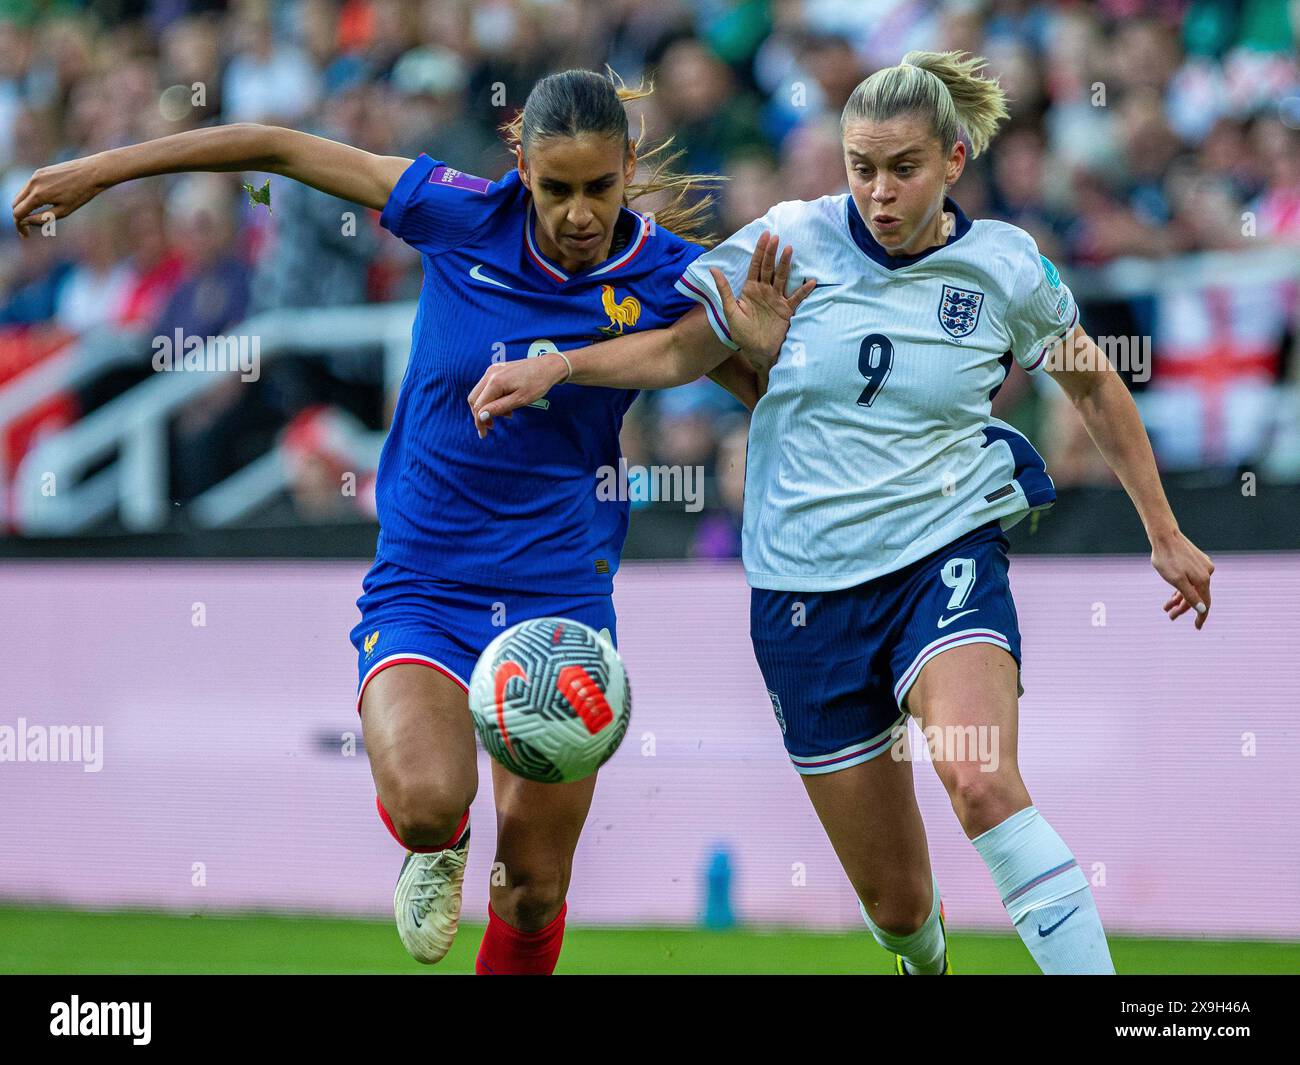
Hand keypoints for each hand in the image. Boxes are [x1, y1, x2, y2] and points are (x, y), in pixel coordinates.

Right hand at [12, 156, 106, 237]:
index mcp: (38, 195)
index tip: (26, 235)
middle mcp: (33, 183)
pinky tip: (41, 204)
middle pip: (15, 204)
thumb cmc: (81, 194)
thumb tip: (26, 222)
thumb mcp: (63, 211)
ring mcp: (35, 176)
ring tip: (34, 218)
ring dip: (24, 207)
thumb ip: (43, 218)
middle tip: (28, 229)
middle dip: (19, 217)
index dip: (19, 226)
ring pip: (20, 195)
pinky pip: (29, 187)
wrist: (91, 172)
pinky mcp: (40, 172)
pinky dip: (30, 197)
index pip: (18, 213)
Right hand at [467, 352, 567, 437]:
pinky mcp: (496, 370)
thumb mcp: (520, 400)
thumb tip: (481, 416)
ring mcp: (493, 370)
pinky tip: (506, 404)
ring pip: (480, 393)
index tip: (483, 434)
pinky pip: (487, 387)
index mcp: (495, 382)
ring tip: (506, 414)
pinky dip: (492, 398)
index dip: (479, 422)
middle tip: (493, 426)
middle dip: (481, 415)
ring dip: (487, 407)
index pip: (479, 406)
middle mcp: (490, 374)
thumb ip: (499, 408)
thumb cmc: (537, 383)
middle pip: (474, 399)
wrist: (548, 366)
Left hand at [711, 231, 815, 378]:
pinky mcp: (786, 310)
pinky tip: (811, 281)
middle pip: (769, 268)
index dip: (759, 251)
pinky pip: (796, 298)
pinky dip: (803, 290)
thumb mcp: (730, 311)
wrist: (756, 351)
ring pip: (782, 277)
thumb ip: (724, 290)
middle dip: (771, 253)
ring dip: (785, 264)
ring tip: (789, 249)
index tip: (764, 236)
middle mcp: (765, 291)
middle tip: (776, 237)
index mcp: (750, 289)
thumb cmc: (742, 333)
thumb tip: (713, 269)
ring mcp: (777, 299)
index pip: (755, 266)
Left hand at [1151, 529, 1213, 629]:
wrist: (1164, 536)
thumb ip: (1190, 596)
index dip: (1201, 617)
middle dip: (1183, 607)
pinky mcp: (1197, 561)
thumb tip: (1203, 609)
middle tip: (1169, 615)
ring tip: (1166, 607)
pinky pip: (1191, 579)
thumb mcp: (1176, 581)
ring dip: (1180, 598)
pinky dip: (1182, 587)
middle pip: (1197, 596)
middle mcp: (1207, 573)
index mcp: (1204, 579)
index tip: (1197, 628)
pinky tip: (1173, 593)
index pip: (1205, 604)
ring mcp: (1203, 566)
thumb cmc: (1167, 559)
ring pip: (1193, 587)